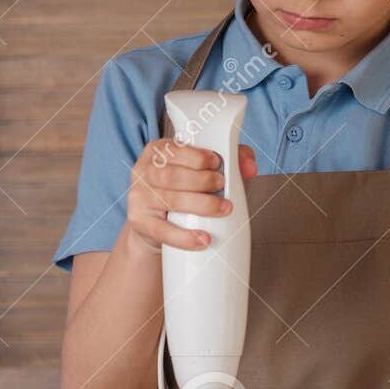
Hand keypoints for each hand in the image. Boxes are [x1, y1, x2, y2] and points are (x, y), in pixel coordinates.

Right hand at [125, 139, 256, 253]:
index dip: (196, 156)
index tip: (216, 163)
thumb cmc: (185, 189)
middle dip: (202, 180)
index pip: (173, 149)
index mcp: (158, 151)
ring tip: (223, 209)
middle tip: (222, 186)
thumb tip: (250, 167)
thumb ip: (231, 161)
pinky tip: (203, 239)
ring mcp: (139, 197)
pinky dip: (185, 237)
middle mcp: (143, 171)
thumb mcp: (204, 170)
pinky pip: (162, 231)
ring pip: (170, 201)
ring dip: (201, 205)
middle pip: (171, 175)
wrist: (155, 223)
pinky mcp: (140, 222)